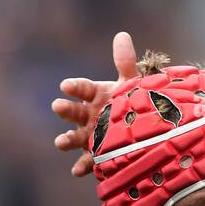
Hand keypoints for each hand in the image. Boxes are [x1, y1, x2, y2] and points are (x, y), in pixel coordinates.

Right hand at [51, 31, 138, 176]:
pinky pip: (88, 161)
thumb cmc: (134, 101)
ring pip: (75, 137)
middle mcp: (90, 115)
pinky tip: (78, 170)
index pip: (83, 88)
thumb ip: (125, 62)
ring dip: (66, 139)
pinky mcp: (97, 154)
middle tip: (58, 106)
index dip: (75, 87)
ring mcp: (91, 135)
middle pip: (74, 112)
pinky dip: (82, 166)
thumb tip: (121, 35)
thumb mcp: (132, 83)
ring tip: (60, 142)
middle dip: (66, 110)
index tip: (66, 85)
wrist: (147, 128)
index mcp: (97, 95)